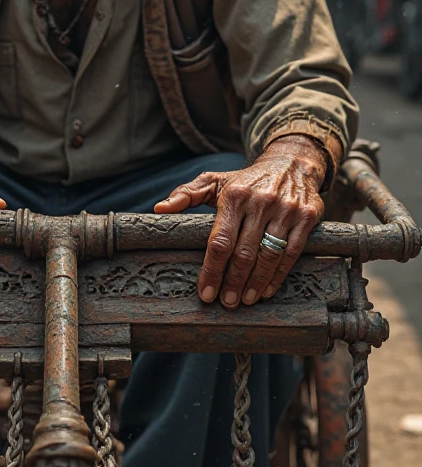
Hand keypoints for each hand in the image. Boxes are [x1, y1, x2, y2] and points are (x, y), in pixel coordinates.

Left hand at [154, 135, 326, 307]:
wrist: (292, 163)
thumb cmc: (247, 179)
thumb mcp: (215, 181)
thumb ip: (187, 194)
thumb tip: (160, 209)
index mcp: (235, 195)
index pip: (220, 240)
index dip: (212, 270)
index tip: (205, 293)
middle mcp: (261, 202)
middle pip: (244, 253)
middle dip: (233, 282)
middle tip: (226, 303)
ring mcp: (285, 210)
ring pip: (268, 256)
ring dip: (255, 283)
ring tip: (244, 300)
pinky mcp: (306, 217)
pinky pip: (291, 253)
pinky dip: (278, 275)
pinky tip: (266, 289)